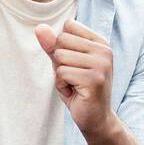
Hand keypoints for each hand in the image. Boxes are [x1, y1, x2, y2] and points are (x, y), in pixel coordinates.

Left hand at [34, 18, 117, 140]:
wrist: (95, 118)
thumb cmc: (78, 89)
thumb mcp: (63, 63)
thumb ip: (52, 45)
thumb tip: (39, 27)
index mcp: (100, 42)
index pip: (68, 26)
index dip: (61, 46)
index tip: (74, 64)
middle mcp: (104, 50)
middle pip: (61, 40)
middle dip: (59, 61)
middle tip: (74, 77)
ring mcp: (101, 64)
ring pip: (60, 57)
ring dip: (60, 75)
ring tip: (75, 85)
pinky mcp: (94, 79)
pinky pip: (61, 73)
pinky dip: (61, 85)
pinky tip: (75, 92)